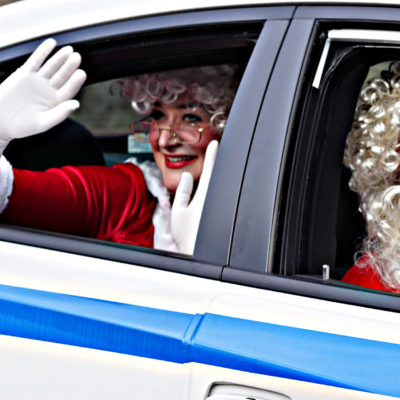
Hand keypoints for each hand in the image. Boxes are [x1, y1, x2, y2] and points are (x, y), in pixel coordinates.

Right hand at [0, 39, 85, 187]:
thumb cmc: (21, 126)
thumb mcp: (42, 123)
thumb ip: (60, 114)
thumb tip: (76, 104)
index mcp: (56, 101)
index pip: (69, 89)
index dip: (75, 81)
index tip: (81, 73)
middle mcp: (49, 89)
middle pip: (62, 75)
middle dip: (69, 66)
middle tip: (76, 57)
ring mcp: (37, 81)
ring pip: (51, 66)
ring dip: (59, 57)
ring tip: (68, 50)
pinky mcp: (24, 74)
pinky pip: (35, 61)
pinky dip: (42, 52)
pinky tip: (51, 43)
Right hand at [167, 139, 219, 254]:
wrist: (198, 256)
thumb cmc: (187, 236)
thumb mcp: (178, 212)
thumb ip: (182, 192)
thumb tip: (185, 177)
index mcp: (204, 196)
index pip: (209, 170)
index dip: (212, 155)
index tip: (216, 143)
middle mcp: (214, 200)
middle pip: (218, 176)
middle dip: (217, 161)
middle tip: (218, 148)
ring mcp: (219, 206)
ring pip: (219, 186)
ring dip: (217, 175)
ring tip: (216, 163)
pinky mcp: (221, 214)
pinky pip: (220, 195)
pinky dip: (218, 187)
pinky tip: (216, 186)